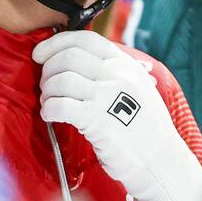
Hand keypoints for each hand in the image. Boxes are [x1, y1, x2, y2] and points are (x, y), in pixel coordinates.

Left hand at [34, 30, 201, 200]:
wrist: (161, 161)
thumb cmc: (145, 129)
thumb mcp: (137, 88)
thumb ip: (112, 72)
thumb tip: (74, 60)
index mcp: (126, 64)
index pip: (85, 39)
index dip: (56, 43)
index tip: (40, 54)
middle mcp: (118, 75)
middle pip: (69, 57)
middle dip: (48, 70)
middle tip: (47, 86)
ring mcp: (108, 97)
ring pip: (61, 80)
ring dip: (47, 92)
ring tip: (50, 103)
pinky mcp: (97, 120)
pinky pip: (59, 105)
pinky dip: (49, 109)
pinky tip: (51, 116)